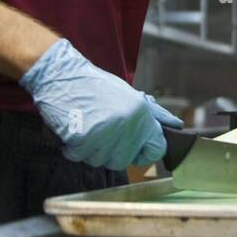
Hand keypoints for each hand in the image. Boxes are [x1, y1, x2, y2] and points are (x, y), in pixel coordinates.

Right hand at [18, 38, 183, 169]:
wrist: (61, 75)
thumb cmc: (93, 85)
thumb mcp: (128, 94)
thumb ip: (153, 113)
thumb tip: (176, 125)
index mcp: (142, 113)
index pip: (156, 149)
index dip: (143, 153)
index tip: (133, 150)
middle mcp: (128, 123)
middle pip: (124, 160)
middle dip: (110, 152)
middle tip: (99, 132)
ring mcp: (106, 132)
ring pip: (101, 161)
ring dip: (90, 150)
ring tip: (86, 127)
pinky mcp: (84, 137)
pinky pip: (79, 156)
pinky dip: (73, 149)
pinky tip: (73, 130)